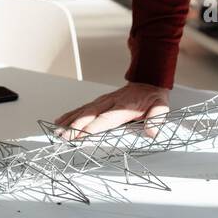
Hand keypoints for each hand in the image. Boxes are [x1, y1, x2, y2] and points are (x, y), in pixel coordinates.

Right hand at [53, 83, 170, 139]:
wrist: (148, 81)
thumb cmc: (152, 97)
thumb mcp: (160, 107)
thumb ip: (156, 119)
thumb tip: (152, 132)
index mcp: (123, 107)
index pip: (105, 119)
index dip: (92, 127)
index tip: (81, 135)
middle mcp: (110, 103)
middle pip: (89, 115)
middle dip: (75, 127)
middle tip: (64, 137)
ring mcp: (102, 101)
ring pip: (82, 111)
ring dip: (69, 121)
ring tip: (57, 131)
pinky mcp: (99, 102)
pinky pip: (82, 108)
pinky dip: (70, 114)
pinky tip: (60, 121)